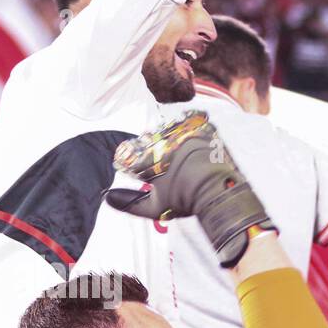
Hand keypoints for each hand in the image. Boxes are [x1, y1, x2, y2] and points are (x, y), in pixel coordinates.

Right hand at [106, 111, 273, 267]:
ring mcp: (184, 131)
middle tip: (165, 165)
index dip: (137, 165)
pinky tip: (192, 143)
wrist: (220, 192)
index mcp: (150, 158)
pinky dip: (190, 128)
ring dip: (170, 139)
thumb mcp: (155, 208)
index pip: (133, 155)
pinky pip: (191, 120)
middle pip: (151, 140)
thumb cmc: (186, 201)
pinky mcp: (202, 126)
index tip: (145, 173)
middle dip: (154, 151)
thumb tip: (107, 197)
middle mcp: (164, 141)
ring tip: (180, 155)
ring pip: (169, 129)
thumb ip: (129, 203)